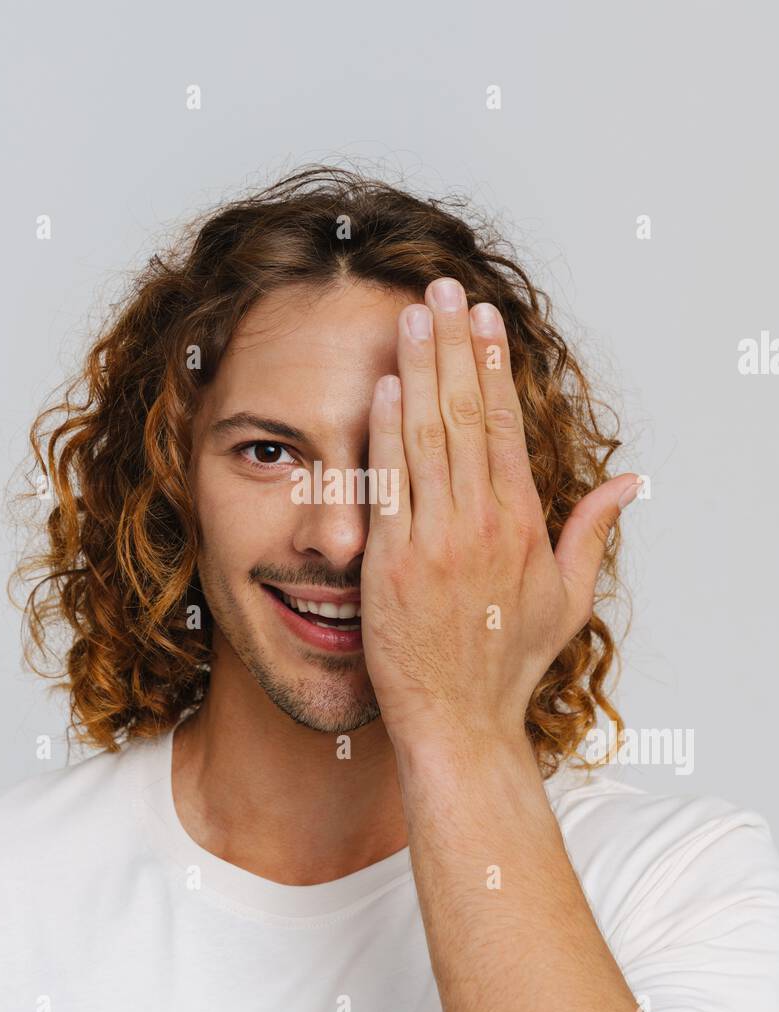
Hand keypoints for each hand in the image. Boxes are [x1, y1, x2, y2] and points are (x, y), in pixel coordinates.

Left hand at [360, 277, 639, 760]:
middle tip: (444, 290)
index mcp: (523, 524)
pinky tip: (385, 386)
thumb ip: (592, 531)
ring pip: (427, 438)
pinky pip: (389, 485)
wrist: (460, 720)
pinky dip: (386, 433)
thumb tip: (627, 483)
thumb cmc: (509, 661)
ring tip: (411, 316)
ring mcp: (434, 541)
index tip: (483, 320)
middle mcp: (481, 524)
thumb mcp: (568, 597)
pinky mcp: (392, 563)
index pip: (505, 426)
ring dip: (419, 370)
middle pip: (464, 416)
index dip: (491, 367)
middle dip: (453, 346)